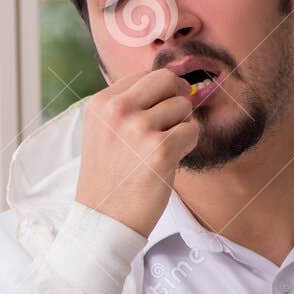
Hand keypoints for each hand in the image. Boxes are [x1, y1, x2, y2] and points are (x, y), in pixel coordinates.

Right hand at [75, 68, 200, 236]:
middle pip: (167, 79)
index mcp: (101, 103)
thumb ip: (129, 105)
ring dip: (182, 125)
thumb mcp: (104, 131)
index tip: (158, 113)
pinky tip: (171, 160)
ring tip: (163, 148)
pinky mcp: (160, 149)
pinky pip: (193, 130)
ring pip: (183, 105)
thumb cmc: (110, 176)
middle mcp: (117, 110)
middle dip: (177, 97)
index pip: (145, 75)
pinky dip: (189, 144)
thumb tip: (175, 81)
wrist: (104, 218)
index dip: (160, 92)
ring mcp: (138, 128)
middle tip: (172, 122)